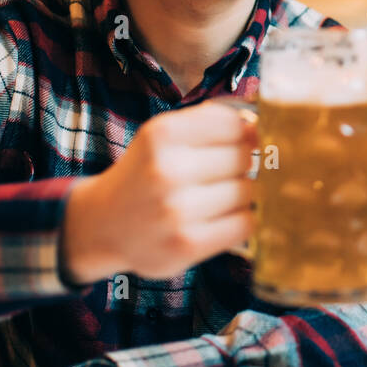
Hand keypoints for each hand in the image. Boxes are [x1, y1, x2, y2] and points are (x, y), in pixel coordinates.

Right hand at [61, 99, 256, 281]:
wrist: (103, 224)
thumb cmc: (146, 174)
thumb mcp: (165, 135)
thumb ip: (212, 122)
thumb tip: (262, 125)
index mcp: (162, 134)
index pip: (236, 125)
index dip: (246, 134)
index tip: (238, 144)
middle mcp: (167, 170)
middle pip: (244, 158)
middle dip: (242, 166)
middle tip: (223, 175)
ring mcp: (176, 211)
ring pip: (248, 192)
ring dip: (242, 195)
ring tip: (216, 198)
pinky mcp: (187, 245)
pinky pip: (245, 224)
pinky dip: (242, 219)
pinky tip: (222, 218)